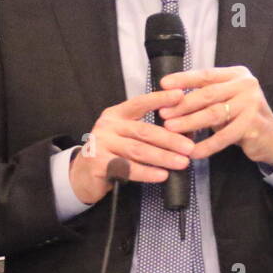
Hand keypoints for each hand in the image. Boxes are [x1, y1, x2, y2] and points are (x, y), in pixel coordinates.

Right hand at [69, 88, 194, 204]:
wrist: (83, 176)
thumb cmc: (112, 154)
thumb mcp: (126, 137)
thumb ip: (148, 131)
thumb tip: (183, 132)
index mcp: (116, 114)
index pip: (140, 103)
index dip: (160, 99)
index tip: (180, 96)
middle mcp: (108, 126)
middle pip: (144, 131)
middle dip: (170, 139)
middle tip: (190, 147)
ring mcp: (101, 144)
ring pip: (138, 150)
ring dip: (163, 157)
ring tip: (182, 162)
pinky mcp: (98, 163)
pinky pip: (128, 168)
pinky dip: (147, 173)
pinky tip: (162, 175)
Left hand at [157, 66, 272, 167]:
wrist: (271, 137)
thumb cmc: (242, 117)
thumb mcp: (226, 101)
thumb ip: (206, 98)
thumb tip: (171, 102)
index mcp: (236, 75)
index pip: (206, 75)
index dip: (184, 79)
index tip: (163, 84)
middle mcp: (246, 86)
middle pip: (208, 94)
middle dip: (183, 104)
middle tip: (163, 113)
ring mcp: (251, 104)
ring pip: (214, 114)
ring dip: (190, 122)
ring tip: (171, 129)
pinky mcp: (253, 124)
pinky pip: (224, 136)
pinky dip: (207, 145)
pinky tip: (194, 151)